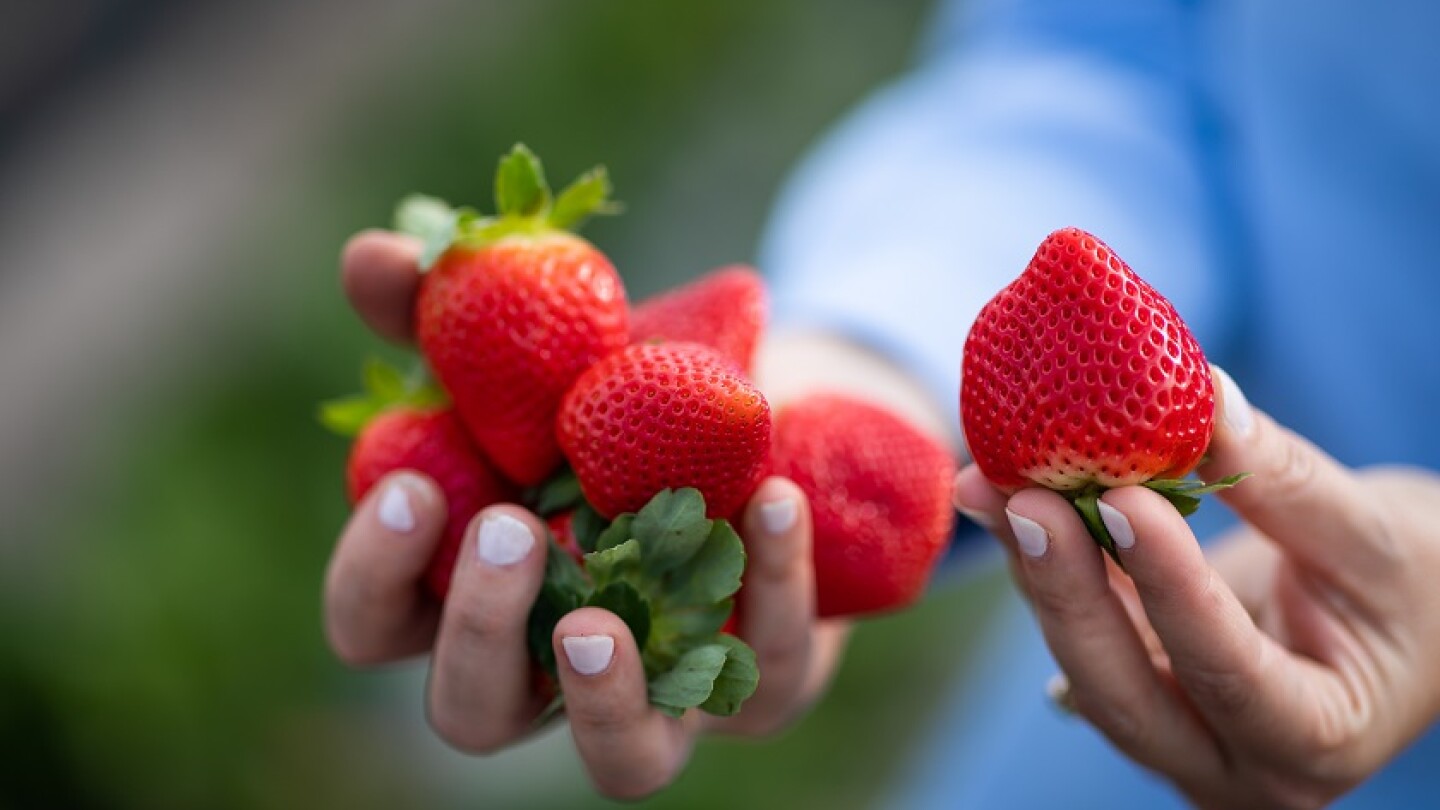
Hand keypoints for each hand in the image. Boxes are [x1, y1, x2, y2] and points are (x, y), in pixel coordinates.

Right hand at [323, 231, 846, 798]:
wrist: (775, 417)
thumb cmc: (625, 399)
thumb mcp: (540, 346)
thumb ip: (451, 310)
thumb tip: (373, 257)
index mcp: (475, 591)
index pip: (374, 628)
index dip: (373, 578)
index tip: (413, 486)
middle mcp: (555, 664)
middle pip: (473, 715)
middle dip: (480, 633)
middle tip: (510, 530)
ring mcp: (664, 690)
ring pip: (622, 763)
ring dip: (605, 703)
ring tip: (602, 622)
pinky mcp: (762, 682)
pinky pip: (766, 675)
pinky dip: (773, 587)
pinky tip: (774, 497)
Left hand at [954, 367, 1439, 808]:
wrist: (1405, 616)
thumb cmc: (1410, 581)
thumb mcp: (1372, 531)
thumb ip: (1283, 479)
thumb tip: (1202, 397)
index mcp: (1315, 742)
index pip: (1230, 673)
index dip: (1171, 587)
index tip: (1124, 497)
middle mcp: (1230, 766)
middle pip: (1126, 692)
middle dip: (1068, 591)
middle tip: (1024, 499)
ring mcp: (1174, 740)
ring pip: (1086, 664)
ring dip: (1037, 571)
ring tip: (991, 482)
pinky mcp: (1136, 693)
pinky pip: (1082, 633)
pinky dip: (1046, 566)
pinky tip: (1002, 502)